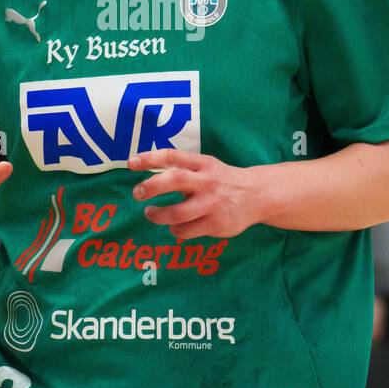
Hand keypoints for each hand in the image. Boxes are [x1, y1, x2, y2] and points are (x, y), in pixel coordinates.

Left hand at [127, 149, 258, 240]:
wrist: (257, 195)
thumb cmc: (222, 180)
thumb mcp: (206, 166)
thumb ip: (182, 168)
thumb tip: (147, 171)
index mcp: (203, 163)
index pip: (173, 156)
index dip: (150, 158)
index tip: (131, 163)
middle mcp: (207, 181)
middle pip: (174, 180)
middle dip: (151, 187)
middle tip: (138, 193)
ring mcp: (212, 203)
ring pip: (177, 213)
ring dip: (158, 215)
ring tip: (150, 213)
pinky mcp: (215, 223)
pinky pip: (186, 231)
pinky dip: (175, 230)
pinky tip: (174, 228)